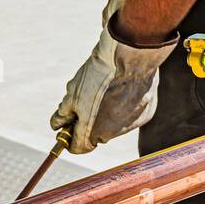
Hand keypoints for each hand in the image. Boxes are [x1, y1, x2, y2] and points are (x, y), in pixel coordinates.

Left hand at [50, 14, 177, 153]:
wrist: (130, 56)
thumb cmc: (99, 75)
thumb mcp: (73, 93)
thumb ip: (63, 113)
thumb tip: (57, 124)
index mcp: (92, 132)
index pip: (78, 147)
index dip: (70, 138)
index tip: (67, 127)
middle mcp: (114, 133)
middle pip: (98, 135)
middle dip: (90, 123)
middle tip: (86, 102)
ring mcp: (133, 123)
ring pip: (116, 124)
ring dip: (109, 113)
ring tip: (107, 89)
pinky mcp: (147, 112)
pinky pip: (132, 114)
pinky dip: (126, 105)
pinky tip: (123, 88)